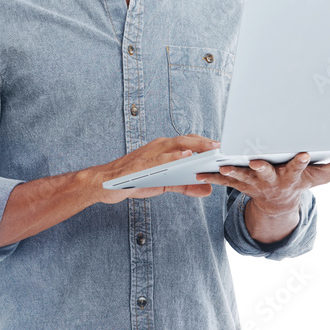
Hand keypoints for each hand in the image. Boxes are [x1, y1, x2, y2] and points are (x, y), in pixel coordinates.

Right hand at [93, 134, 219, 203]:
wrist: (105, 183)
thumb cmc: (133, 180)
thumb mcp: (163, 184)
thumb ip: (185, 186)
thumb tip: (208, 190)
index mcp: (164, 149)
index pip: (189, 142)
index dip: (206, 143)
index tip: (224, 147)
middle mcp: (158, 147)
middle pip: (186, 140)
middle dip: (205, 142)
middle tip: (223, 147)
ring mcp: (150, 153)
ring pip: (175, 144)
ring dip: (195, 146)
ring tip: (211, 149)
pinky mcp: (142, 163)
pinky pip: (160, 157)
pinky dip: (174, 156)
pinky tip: (185, 157)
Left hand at [196, 152, 329, 214]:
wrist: (280, 204)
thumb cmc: (302, 183)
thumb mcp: (322, 177)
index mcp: (292, 175)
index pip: (298, 167)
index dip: (301, 161)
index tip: (304, 153)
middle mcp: (273, 180)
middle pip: (266, 173)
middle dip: (260, 168)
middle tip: (253, 161)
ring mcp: (255, 184)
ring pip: (242, 178)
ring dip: (231, 172)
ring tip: (220, 166)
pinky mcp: (240, 184)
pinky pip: (225, 181)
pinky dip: (212, 177)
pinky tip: (200, 173)